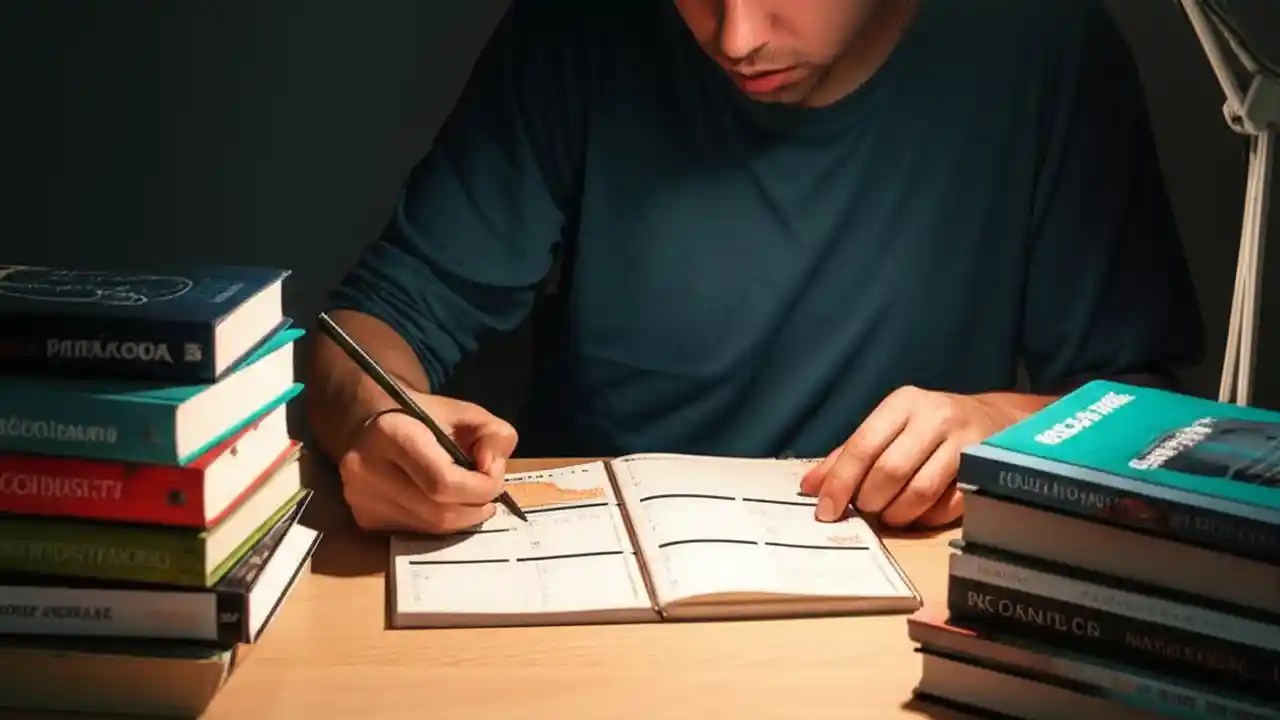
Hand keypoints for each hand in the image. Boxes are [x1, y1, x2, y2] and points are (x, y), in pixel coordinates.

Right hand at [337, 393, 517, 534]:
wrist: (367, 420)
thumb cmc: (422, 415)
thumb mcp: (467, 412)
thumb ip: (494, 436)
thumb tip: (492, 472)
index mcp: (392, 433)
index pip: (444, 482)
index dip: (481, 488)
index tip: (494, 477)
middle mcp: (367, 469)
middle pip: (439, 513)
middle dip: (474, 508)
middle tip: (487, 495)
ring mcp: (360, 498)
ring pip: (429, 528)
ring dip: (460, 519)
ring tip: (469, 499)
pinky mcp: (363, 517)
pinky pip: (414, 532)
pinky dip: (438, 523)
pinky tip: (442, 503)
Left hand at [799, 386, 1055, 527]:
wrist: (994, 419)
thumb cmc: (927, 427)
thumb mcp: (888, 429)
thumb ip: (847, 456)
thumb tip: (810, 487)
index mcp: (902, 403)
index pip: (862, 446)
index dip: (840, 482)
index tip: (826, 511)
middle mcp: (935, 416)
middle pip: (890, 471)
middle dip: (870, 501)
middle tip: (865, 511)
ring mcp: (964, 441)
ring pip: (920, 491)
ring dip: (897, 514)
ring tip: (890, 516)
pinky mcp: (986, 468)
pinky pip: (950, 505)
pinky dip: (928, 518)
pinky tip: (920, 514)